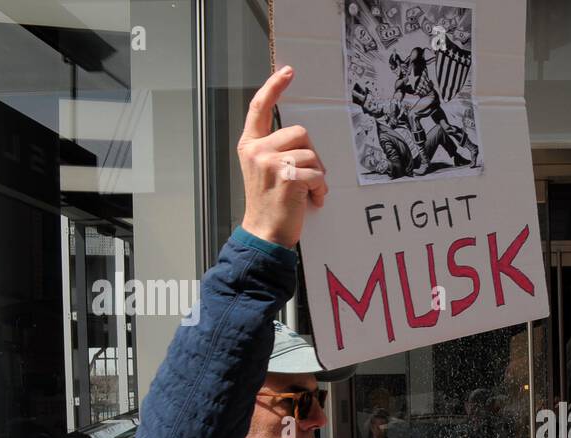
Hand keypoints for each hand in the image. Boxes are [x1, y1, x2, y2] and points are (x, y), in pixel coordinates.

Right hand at [238, 66, 328, 248]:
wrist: (263, 234)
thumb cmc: (269, 204)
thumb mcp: (262, 170)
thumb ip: (274, 149)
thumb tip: (301, 139)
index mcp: (249, 145)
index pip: (259, 107)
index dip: (274, 87)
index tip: (287, 72)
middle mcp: (256, 150)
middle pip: (299, 132)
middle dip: (311, 155)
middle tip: (307, 177)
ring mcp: (270, 162)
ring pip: (311, 154)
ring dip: (317, 175)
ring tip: (307, 192)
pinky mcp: (286, 177)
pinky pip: (317, 174)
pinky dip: (320, 190)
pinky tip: (312, 200)